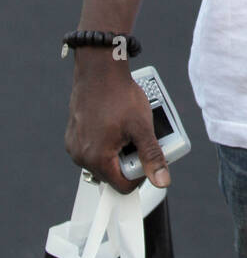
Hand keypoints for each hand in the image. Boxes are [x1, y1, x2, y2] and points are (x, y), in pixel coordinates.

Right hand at [64, 51, 171, 194]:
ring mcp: (75, 145)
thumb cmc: (119, 95)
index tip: (146, 156)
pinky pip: (93, 148)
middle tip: (137, 138)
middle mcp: (80, 156)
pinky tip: (115, 125)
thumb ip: (152, 156)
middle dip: (128, 160)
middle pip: (112, 174)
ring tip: (126, 129)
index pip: (122, 186)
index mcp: (96, 158)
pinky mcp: (74, 135)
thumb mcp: (142, 127)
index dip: (140, 174)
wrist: (100, 70)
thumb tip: (162, 180)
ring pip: (103, 161)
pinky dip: (106, 142)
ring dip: (118, 151)